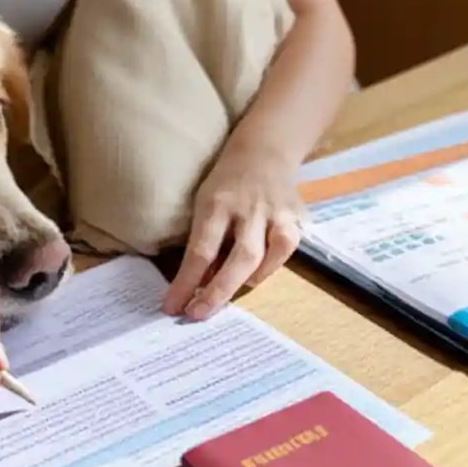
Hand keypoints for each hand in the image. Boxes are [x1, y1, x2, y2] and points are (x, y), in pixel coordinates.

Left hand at [163, 138, 303, 319]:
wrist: (263, 152)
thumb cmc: (225, 185)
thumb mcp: (204, 204)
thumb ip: (205, 241)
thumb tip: (198, 285)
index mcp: (216, 203)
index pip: (200, 250)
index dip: (186, 283)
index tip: (171, 307)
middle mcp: (248, 208)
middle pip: (239, 257)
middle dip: (217, 292)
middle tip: (196, 315)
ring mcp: (276, 212)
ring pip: (270, 253)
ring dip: (248, 281)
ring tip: (228, 297)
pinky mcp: (296, 216)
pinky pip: (287, 249)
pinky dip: (271, 267)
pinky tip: (255, 276)